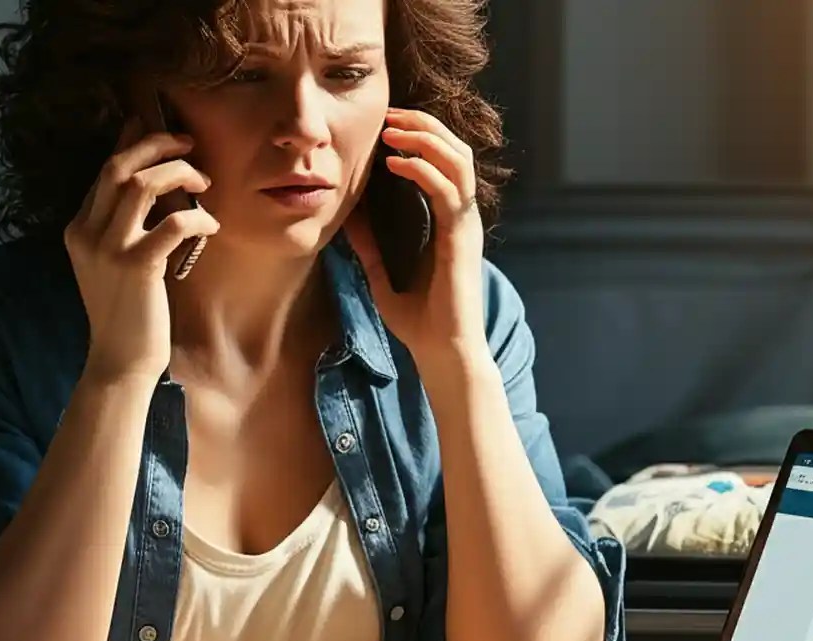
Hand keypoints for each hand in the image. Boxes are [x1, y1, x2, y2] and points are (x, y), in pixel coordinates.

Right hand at [64, 118, 218, 381]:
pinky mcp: (135, 267)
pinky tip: (210, 224)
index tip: (156, 125)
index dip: (131, 142)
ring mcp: (108, 249)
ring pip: (141, 185)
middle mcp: (86, 233)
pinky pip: (172, 224)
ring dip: (179, 174)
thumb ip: (126, 227)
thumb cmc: (129, 313)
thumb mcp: (116, 264)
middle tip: (188, 143)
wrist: (119, 362)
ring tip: (204, 181)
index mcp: (78, 228)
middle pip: (119, 166)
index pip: (104, 170)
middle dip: (156, 144)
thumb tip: (153, 188)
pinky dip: (197, 217)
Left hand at [343, 108, 487, 365]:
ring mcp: (465, 226)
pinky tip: (396, 163)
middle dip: (424, 126)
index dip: (421, 138)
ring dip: (425, 138)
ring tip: (393, 129)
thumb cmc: (420, 322)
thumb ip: (370, 245)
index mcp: (448, 224)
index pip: (444, 164)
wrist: (443, 353)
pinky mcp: (461, 238)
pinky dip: (423, 169)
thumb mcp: (383, 276)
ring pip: (458, 162)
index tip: (388, 127)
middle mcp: (462, 218)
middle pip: (456, 151)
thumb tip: (347, 216)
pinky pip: (447, 190)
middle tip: (390, 114)